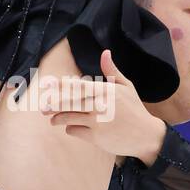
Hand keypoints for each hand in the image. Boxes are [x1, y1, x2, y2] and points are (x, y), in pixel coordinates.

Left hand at [40, 49, 164, 160]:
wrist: (146, 135)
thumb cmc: (135, 109)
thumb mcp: (126, 87)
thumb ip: (112, 71)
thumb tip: (105, 52)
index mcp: (107, 90)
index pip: (79, 86)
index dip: (62, 85)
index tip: (47, 85)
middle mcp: (101, 104)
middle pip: (70, 102)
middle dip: (54, 104)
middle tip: (42, 106)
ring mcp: (98, 121)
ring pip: (70, 118)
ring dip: (58, 119)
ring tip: (53, 119)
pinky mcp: (97, 137)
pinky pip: (76, 131)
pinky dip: (71, 129)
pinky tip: (70, 128)